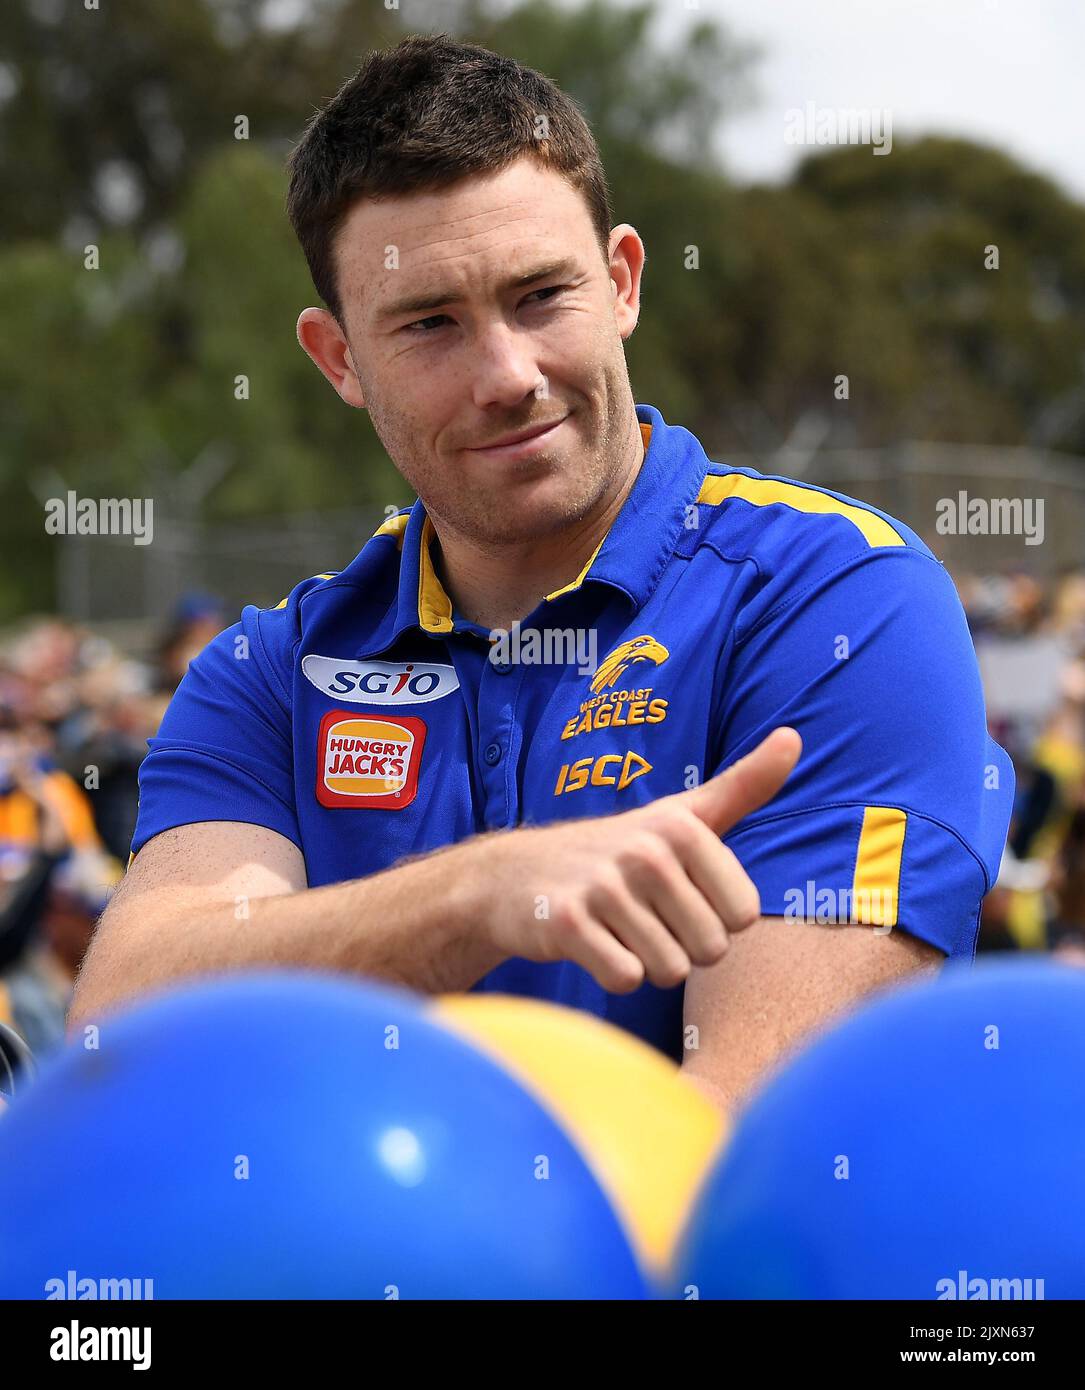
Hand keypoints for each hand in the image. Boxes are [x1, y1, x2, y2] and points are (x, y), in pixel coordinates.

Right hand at [481, 727, 801, 992]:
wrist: (513, 874)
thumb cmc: (614, 850)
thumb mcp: (681, 815)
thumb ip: (743, 785)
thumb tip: (794, 738)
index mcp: (682, 828)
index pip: (741, 917)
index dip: (713, 918)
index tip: (679, 896)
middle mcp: (645, 852)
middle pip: (710, 950)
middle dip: (682, 947)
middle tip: (644, 917)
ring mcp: (603, 887)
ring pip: (669, 970)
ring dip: (646, 963)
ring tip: (618, 930)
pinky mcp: (566, 923)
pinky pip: (625, 979)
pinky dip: (613, 973)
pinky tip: (593, 944)